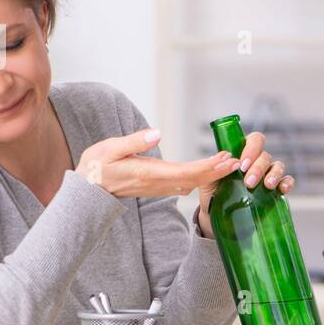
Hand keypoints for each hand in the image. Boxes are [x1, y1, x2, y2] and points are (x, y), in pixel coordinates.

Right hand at [76, 128, 239, 197]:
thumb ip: (133, 142)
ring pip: (190, 183)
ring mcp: (157, 188)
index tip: (224, 159)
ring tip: (228, 164)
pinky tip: (208, 172)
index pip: (185, 171)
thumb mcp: (109, 148)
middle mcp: (156, 183)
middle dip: (216, 172)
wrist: (87, 190)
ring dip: (210, 175)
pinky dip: (199, 179)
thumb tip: (157, 134)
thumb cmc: (96, 166)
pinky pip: (183, 185)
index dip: (208, 167)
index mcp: (148, 173)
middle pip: (194, 179)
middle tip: (236, 161)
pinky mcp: (155, 187)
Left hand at [194, 130, 295, 236]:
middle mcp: (257, 162)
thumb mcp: (206, 178)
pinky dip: (287, 183)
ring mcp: (267, 175)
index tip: (242, 164)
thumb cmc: (212, 192)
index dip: (251, 149)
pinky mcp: (275, 190)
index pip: (254, 140)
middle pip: (265, 155)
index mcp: (242, 153)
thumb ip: (213, 167)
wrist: (215, 214)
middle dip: (258, 168)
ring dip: (273, 174)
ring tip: (267, 186)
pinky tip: (282, 189)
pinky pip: (287, 181)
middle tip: (249, 182)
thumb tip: (227, 159)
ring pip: (277, 166)